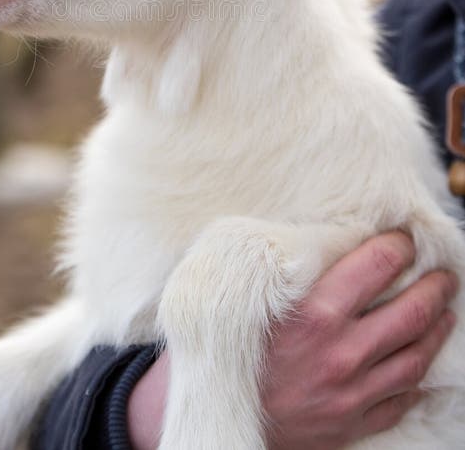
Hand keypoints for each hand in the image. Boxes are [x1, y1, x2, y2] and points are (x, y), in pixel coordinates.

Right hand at [127, 232, 457, 449]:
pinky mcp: (351, 423)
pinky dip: (416, 378)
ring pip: (414, 357)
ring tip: (445, 312)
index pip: (375, 267)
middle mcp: (339, 352)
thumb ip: (292, 269)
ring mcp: (350, 392)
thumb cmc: (231, 345)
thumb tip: (327, 237)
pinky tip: (421, 361)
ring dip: (436, 330)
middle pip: (409, 313)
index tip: (405, 240)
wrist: (218, 411)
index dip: (397, 248)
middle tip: (444, 274)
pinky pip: (399, 399)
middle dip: (434, 288)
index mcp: (314, 313)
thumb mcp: (254, 296)